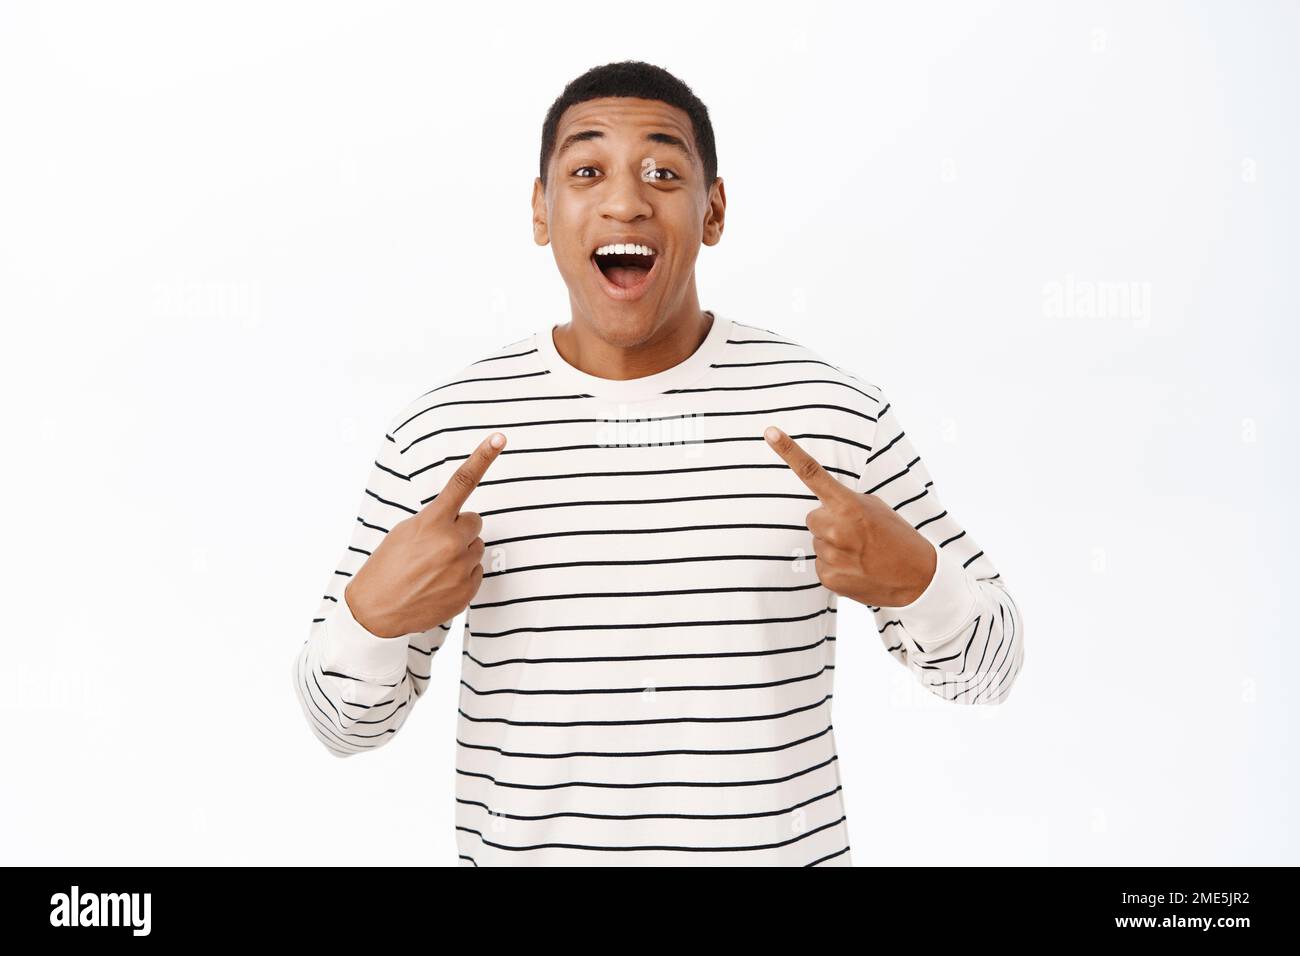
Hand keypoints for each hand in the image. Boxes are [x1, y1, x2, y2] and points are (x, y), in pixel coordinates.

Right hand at [345, 432, 505, 637]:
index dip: (483, 457)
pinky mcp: (468, 591)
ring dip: (461, 553)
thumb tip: (458, 522)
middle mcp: (452, 543)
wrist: (376, 612)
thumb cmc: (386, 568)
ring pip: (476, 549)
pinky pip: (476, 572)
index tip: (499, 438)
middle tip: (435, 545)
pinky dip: (461, 576)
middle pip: (475, 522)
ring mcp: (462, 568)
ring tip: (433, 568)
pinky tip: (439, 584)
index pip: (462, 482)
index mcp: (433, 523)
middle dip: (460, 529)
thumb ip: (434, 521)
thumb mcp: (404, 532)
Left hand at [764, 425, 935, 607]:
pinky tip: (856, 567)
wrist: (918, 578)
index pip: (811, 473)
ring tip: (860, 552)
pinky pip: (820, 563)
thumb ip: (844, 503)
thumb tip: (821, 508)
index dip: (788, 451)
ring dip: (833, 545)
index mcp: (848, 505)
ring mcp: (831, 555)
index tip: (769, 432)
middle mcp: (836, 529)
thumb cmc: (896, 537)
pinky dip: (834, 565)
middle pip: (813, 517)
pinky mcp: (828, 577)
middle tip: (856, 533)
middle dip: (828, 522)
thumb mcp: (875, 508)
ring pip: (816, 541)